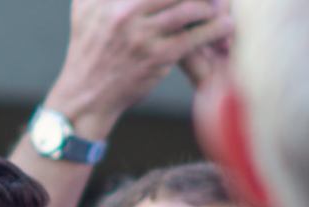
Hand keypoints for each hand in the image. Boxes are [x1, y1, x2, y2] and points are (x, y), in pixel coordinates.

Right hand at [45, 0, 233, 138]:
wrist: (85, 96)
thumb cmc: (85, 51)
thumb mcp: (82, 10)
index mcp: (114, 2)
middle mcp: (127, 15)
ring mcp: (144, 37)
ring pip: (189, 9)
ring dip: (210, 6)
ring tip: (220, 6)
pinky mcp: (157, 59)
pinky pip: (193, 38)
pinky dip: (214, 30)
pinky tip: (226, 25)